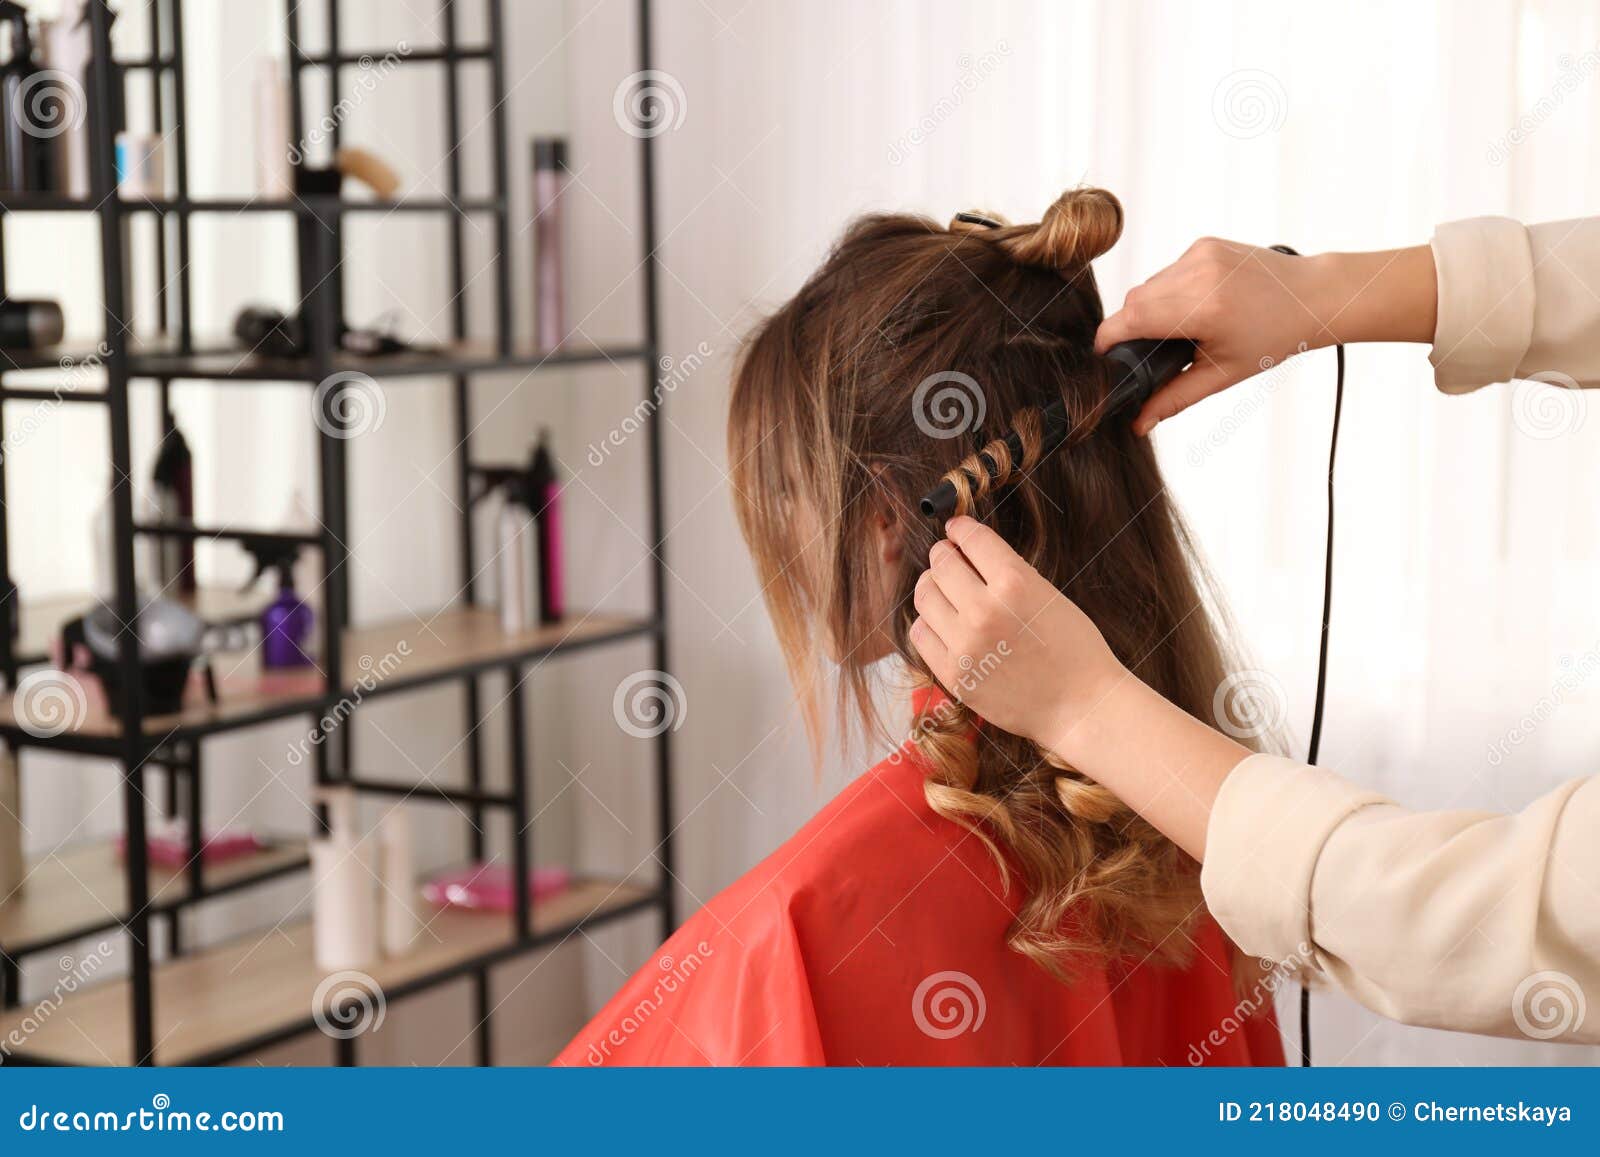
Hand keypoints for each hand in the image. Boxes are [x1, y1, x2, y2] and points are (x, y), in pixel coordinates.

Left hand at [908, 515, 1125, 760]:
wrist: (1081, 705)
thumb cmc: (1074, 650)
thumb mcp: (1049, 595)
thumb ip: (1009, 574)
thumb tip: (970, 553)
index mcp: (1015, 583)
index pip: (971, 538)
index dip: (960, 528)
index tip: (955, 529)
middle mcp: (984, 609)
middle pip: (941, 563)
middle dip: (943, 554)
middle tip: (947, 557)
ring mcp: (964, 644)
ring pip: (924, 596)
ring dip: (931, 585)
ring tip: (941, 588)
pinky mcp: (953, 674)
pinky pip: (920, 634)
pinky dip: (928, 622)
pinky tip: (941, 622)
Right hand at [1095, 239, 1436, 433]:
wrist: (1312, 297)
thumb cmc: (1274, 338)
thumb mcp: (1223, 374)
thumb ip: (1174, 398)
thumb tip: (1138, 423)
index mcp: (1204, 308)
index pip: (1131, 318)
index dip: (1108, 339)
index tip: (1103, 356)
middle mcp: (1199, 273)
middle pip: (1134, 301)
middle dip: (1133, 326)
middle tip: (1152, 349)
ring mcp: (1200, 253)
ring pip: (1148, 284)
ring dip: (1151, 307)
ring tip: (1179, 327)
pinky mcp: (1204, 243)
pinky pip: (1167, 271)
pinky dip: (1171, 290)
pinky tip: (1195, 304)